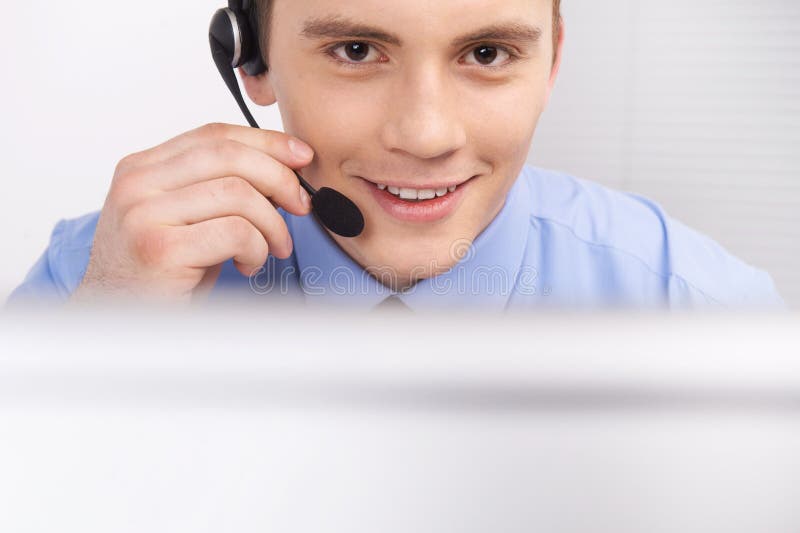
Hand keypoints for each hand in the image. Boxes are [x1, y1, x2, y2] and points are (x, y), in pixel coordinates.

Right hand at [70, 122, 313, 303]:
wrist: (118, 323)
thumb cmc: (160, 276)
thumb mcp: (186, 220)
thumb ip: (218, 188)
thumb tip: (284, 170)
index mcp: (142, 168)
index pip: (214, 135)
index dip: (266, 141)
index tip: (301, 156)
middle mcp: (137, 184)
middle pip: (229, 156)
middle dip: (280, 178)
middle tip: (300, 207)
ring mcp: (144, 214)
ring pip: (238, 193)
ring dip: (271, 224)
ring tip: (273, 249)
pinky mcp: (160, 249)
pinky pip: (235, 231)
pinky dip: (257, 248)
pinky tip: (248, 265)